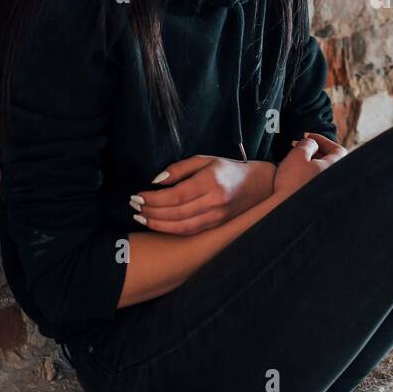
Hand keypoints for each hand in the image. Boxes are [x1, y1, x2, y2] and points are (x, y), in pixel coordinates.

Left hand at [131, 154, 276, 234]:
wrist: (259, 185)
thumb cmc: (229, 169)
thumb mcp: (205, 160)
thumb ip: (180, 169)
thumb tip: (156, 181)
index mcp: (211, 181)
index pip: (176, 195)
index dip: (154, 198)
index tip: (138, 195)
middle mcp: (214, 201)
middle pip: (176, 212)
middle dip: (151, 211)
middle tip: (133, 206)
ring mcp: (217, 216)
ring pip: (181, 226)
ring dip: (157, 224)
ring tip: (140, 217)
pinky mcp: (217, 226)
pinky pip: (190, 231)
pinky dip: (171, 230)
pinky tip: (157, 224)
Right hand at [273, 132, 348, 200]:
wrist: (284, 210)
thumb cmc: (291, 182)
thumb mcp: (298, 155)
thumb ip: (308, 144)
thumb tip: (312, 143)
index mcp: (335, 167)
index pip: (337, 149)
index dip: (322, 140)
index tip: (309, 137)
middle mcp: (335, 180)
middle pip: (330, 160)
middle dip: (315, 151)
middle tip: (300, 146)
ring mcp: (327, 191)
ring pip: (322, 172)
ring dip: (311, 163)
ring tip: (295, 160)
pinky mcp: (318, 200)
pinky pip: (317, 183)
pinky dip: (309, 175)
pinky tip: (295, 175)